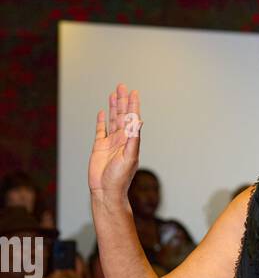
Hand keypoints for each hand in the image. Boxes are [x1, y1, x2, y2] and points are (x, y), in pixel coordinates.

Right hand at [89, 83, 142, 199]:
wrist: (106, 192)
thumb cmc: (119, 178)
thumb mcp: (129, 157)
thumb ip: (133, 138)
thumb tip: (139, 121)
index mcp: (130, 141)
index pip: (132, 119)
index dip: (133, 105)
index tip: (134, 92)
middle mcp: (121, 140)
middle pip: (122, 116)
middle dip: (122, 101)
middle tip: (122, 86)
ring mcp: (110, 143)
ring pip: (112, 120)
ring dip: (114, 107)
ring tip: (114, 93)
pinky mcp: (99, 148)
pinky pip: (100, 131)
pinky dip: (102, 121)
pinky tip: (103, 112)